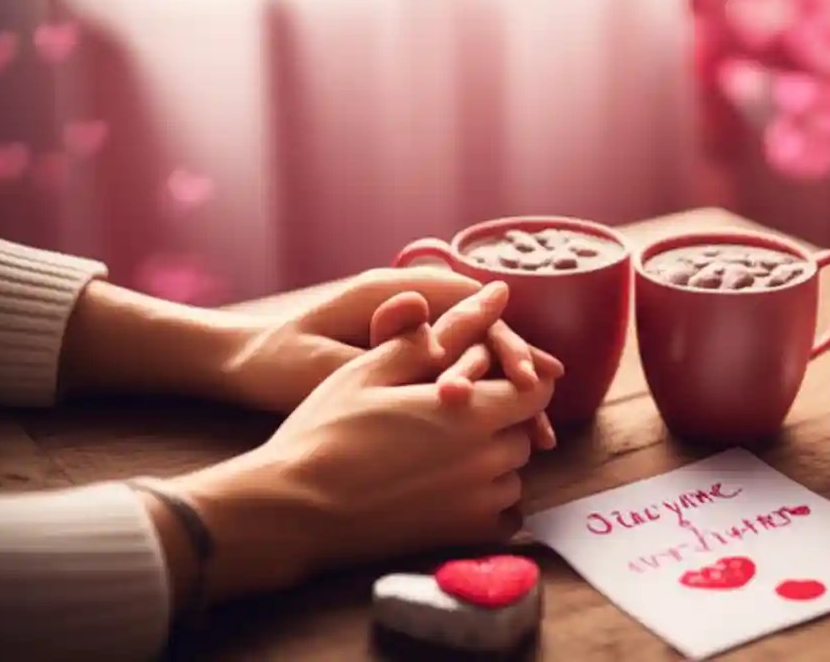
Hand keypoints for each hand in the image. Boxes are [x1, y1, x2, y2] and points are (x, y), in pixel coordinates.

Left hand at [60, 268, 562, 411]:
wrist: (243, 365)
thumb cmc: (276, 361)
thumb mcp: (323, 354)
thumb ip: (376, 335)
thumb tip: (422, 305)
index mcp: (394, 291)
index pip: (469, 309)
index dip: (506, 344)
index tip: (533, 379)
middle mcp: (410, 302)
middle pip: (481, 333)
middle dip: (517, 371)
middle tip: (546, 409)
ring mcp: (411, 328)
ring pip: (476, 354)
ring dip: (506, 389)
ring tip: (539, 428)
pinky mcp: (408, 354)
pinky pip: (458, 371)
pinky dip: (484, 398)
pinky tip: (503, 430)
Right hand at [154, 282, 553, 603]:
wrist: (293, 508)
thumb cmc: (327, 431)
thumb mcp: (376, 369)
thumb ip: (445, 333)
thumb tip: (494, 295)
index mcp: (472, 411)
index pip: (537, 389)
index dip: (514, 379)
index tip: (482, 380)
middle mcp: (487, 459)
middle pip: (522, 431)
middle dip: (498, 419)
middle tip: (446, 415)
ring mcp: (477, 503)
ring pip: (513, 474)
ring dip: (491, 461)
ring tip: (439, 452)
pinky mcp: (462, 535)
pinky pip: (502, 516)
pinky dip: (486, 502)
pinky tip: (446, 489)